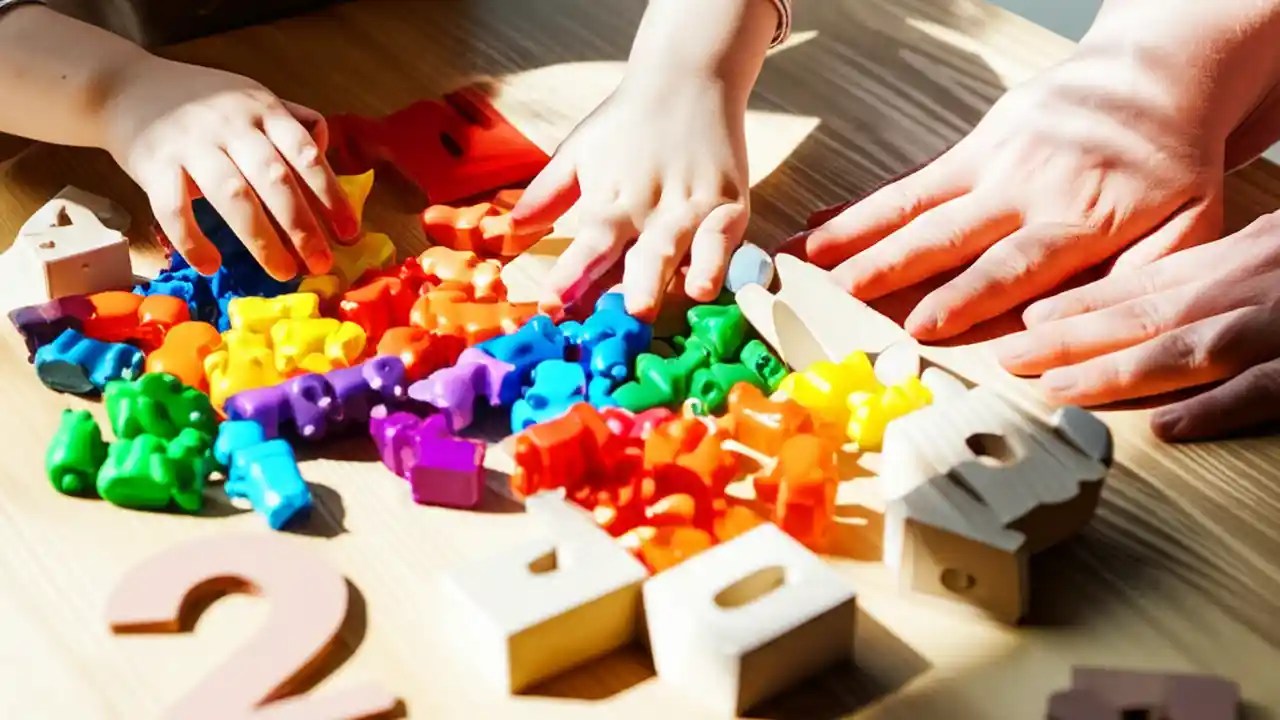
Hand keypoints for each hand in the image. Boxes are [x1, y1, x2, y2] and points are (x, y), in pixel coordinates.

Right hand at [102, 55, 357, 279]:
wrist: (125, 86)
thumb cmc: (200, 102)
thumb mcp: (251, 98)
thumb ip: (291, 122)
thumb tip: (325, 152)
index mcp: (262, 109)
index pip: (305, 153)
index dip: (330, 194)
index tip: (349, 231)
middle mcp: (230, 123)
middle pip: (274, 179)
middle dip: (302, 226)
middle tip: (321, 263)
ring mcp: (190, 143)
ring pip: (232, 196)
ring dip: (261, 239)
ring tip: (283, 273)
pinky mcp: (153, 164)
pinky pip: (174, 208)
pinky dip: (193, 240)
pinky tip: (211, 265)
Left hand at [511, 77, 749, 320]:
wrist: (689, 77)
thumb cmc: (627, 123)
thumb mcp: (579, 152)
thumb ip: (546, 194)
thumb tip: (504, 230)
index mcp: (611, 202)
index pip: (590, 245)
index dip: (572, 276)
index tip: (552, 305)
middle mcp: (651, 210)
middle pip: (643, 253)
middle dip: (638, 283)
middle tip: (631, 313)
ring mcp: (693, 208)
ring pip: (685, 246)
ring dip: (679, 274)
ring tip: (683, 296)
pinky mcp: (730, 205)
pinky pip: (726, 237)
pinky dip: (722, 260)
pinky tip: (716, 282)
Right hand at [795, 47, 1226, 340]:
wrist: (1155, 77)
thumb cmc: (1171, 166)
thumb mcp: (1191, 223)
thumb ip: (1145, 275)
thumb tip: (1073, 323)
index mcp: (1083, 217)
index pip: (1016, 265)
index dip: (967, 296)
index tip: (921, 326)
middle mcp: (1026, 187)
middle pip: (946, 235)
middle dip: (886, 270)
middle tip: (835, 297)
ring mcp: (991, 162)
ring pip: (912, 206)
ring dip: (853, 237)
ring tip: (800, 262)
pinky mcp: (971, 145)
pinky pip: (909, 182)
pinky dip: (861, 206)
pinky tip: (819, 225)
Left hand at [992, 211, 1279, 440]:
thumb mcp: (1278, 248)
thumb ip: (1233, 268)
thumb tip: (1175, 293)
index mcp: (1239, 257)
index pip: (1144, 282)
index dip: (1081, 304)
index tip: (1027, 319)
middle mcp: (1247, 284)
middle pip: (1145, 313)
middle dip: (1070, 337)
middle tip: (1006, 355)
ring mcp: (1278, 323)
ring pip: (1186, 346)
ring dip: (1117, 370)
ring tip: (1054, 387)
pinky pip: (1264, 387)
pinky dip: (1215, 407)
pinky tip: (1165, 426)